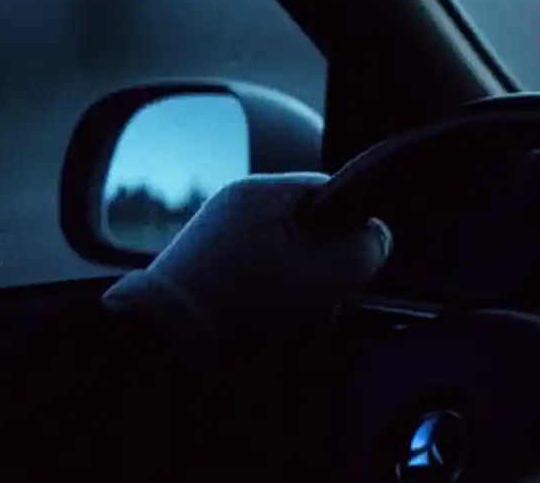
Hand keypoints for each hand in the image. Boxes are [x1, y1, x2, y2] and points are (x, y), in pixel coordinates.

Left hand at [103, 173, 391, 346]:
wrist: (163, 348)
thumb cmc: (249, 304)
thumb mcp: (330, 273)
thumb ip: (368, 247)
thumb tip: (376, 237)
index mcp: (259, 191)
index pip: (332, 193)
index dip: (353, 229)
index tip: (353, 264)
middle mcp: (231, 209)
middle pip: (310, 232)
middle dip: (323, 270)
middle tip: (317, 301)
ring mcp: (211, 245)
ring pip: (285, 265)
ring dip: (297, 296)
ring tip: (283, 325)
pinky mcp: (200, 281)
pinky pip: (255, 288)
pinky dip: (266, 311)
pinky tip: (261, 335)